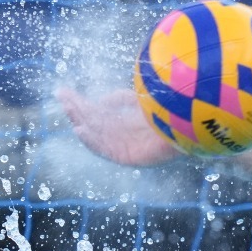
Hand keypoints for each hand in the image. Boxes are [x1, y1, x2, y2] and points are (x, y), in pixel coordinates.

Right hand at [56, 86, 181, 167]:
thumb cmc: (170, 110)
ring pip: (99, 133)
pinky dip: (93, 141)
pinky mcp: (130, 157)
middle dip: (80, 109)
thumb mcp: (141, 98)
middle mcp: (129, 136)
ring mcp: (128, 147)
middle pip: (98, 123)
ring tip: (69, 109)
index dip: (85, 104)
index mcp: (133, 123)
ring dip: (83, 121)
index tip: (67, 92)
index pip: (103, 114)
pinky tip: (80, 129)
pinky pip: (107, 149)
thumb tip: (100, 102)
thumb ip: (120, 99)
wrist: (189, 126)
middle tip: (62, 96)